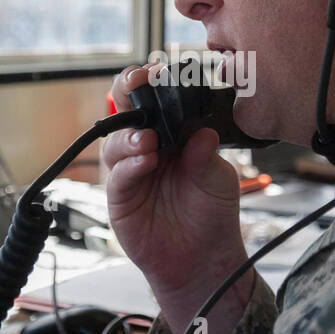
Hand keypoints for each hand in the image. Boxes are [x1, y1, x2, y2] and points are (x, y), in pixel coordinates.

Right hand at [103, 63, 248, 301]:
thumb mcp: (218, 178)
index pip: (156, 101)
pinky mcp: (121, 198)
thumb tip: (200, 130)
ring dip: (130, 135)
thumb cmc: (212, 215)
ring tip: (150, 141)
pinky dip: (129, 164)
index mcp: (173, 136)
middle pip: (126, 111)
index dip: (152, 84)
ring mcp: (131, 172)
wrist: (203, 260)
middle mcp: (148, 149)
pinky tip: (145, 161)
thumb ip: (206, 153)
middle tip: (139, 84)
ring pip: (116, 141)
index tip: (158, 73)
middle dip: (128, 92)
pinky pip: (117, 175)